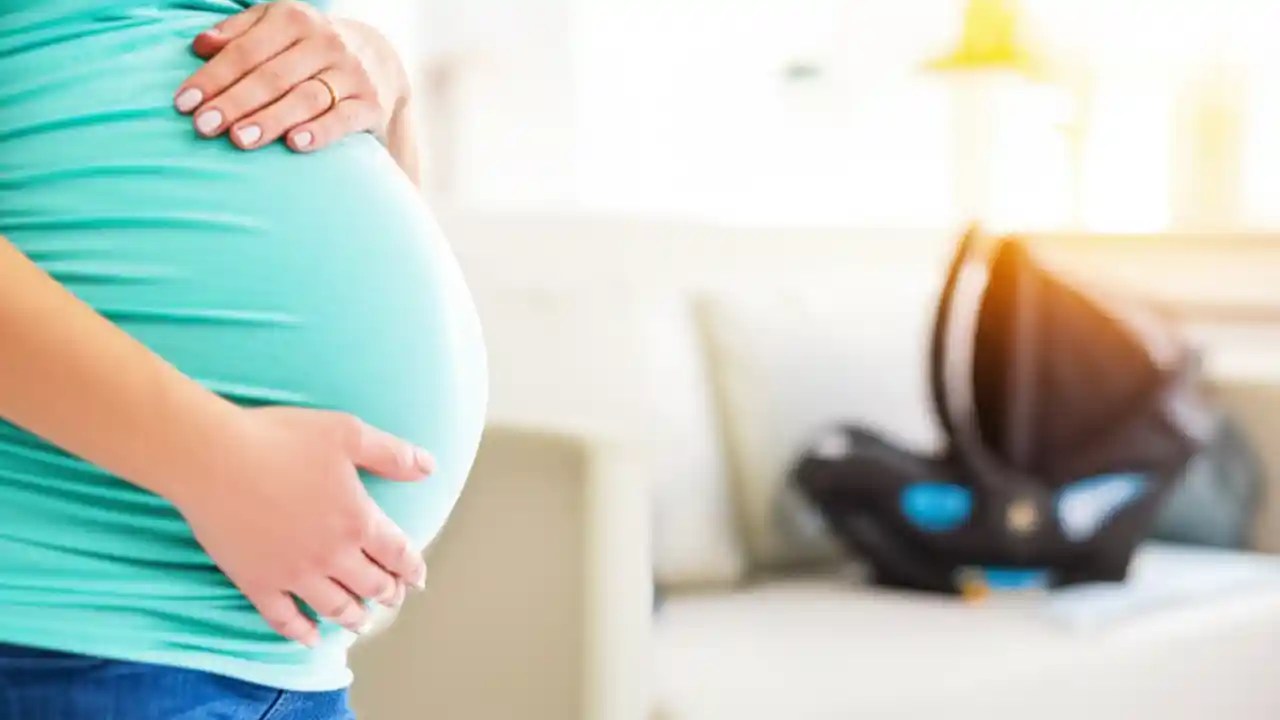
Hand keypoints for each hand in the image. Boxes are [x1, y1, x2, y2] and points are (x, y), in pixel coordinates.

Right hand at [173, 406, 431, 645]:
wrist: (213, 458)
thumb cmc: (281, 438)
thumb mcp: (347, 433)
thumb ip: (391, 454)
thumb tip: (430, 468)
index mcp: (357, 520)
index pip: (397, 553)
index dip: (412, 568)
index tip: (419, 578)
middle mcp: (331, 555)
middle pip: (370, 584)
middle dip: (387, 593)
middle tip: (393, 598)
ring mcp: (293, 574)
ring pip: (333, 607)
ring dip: (353, 617)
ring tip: (362, 622)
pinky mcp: (256, 582)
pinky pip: (283, 618)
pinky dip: (300, 632)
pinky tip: (309, 639)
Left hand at [174, 1, 409, 152]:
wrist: (379, 58)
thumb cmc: (308, 47)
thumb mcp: (275, 28)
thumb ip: (238, 34)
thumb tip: (199, 45)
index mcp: (294, 20)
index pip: (245, 51)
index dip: (213, 77)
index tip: (183, 104)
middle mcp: (325, 42)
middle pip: (272, 76)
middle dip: (235, 102)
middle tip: (204, 128)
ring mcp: (351, 73)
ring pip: (306, 97)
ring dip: (270, 119)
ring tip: (239, 140)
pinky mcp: (371, 103)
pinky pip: (344, 118)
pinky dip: (321, 131)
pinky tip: (296, 144)